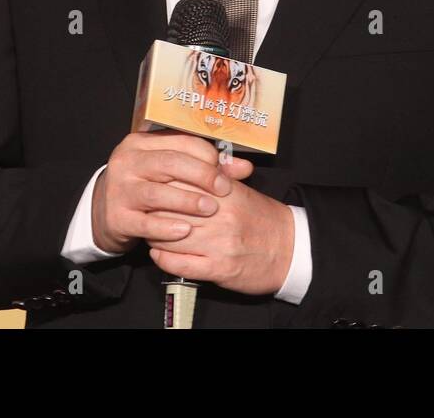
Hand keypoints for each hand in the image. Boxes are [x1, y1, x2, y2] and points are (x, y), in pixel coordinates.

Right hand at [92, 132, 253, 254]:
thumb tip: (245, 168)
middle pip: (170, 163)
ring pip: (156, 193)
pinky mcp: (116, 216)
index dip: (207, 156)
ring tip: (210, 209)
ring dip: (187, 201)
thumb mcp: (171, 171)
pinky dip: (166, 227)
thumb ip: (206, 166)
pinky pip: (144, 223)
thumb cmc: (148, 186)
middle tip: (224, 190)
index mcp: (142, 143)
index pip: (180, 142)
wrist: (107, 212)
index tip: (226, 173)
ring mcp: (118, 189)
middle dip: (201, 176)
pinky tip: (185, 231)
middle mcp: (127, 161)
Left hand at [146, 172, 294, 295]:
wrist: (290, 249)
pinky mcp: (219, 269)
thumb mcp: (239, 191)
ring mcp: (219, 244)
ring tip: (149, 230)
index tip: (151, 185)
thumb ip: (213, 178)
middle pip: (171, 208)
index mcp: (226, 192)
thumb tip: (183, 165)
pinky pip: (179, 264)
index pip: (181, 182)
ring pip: (170, 237)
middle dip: (152, 209)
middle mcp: (221, 217)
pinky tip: (158, 252)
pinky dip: (163, 258)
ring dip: (154, 234)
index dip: (160, 183)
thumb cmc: (261, 218)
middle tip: (144, 209)